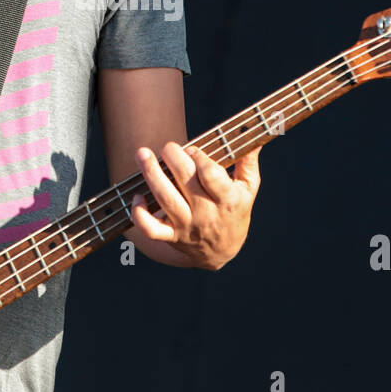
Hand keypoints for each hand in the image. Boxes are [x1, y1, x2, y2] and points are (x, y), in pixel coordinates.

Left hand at [129, 141, 259, 269]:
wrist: (222, 251)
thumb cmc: (235, 212)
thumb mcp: (248, 190)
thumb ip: (248, 164)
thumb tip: (253, 140)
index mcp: (228, 200)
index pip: (211, 174)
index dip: (199, 157)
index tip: (193, 150)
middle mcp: (206, 214)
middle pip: (185, 181)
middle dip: (173, 157)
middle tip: (169, 147)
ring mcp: (187, 225)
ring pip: (165, 198)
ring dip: (151, 174)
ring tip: (142, 154)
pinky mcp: (171, 236)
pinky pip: (151, 228)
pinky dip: (139, 214)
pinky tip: (137, 196)